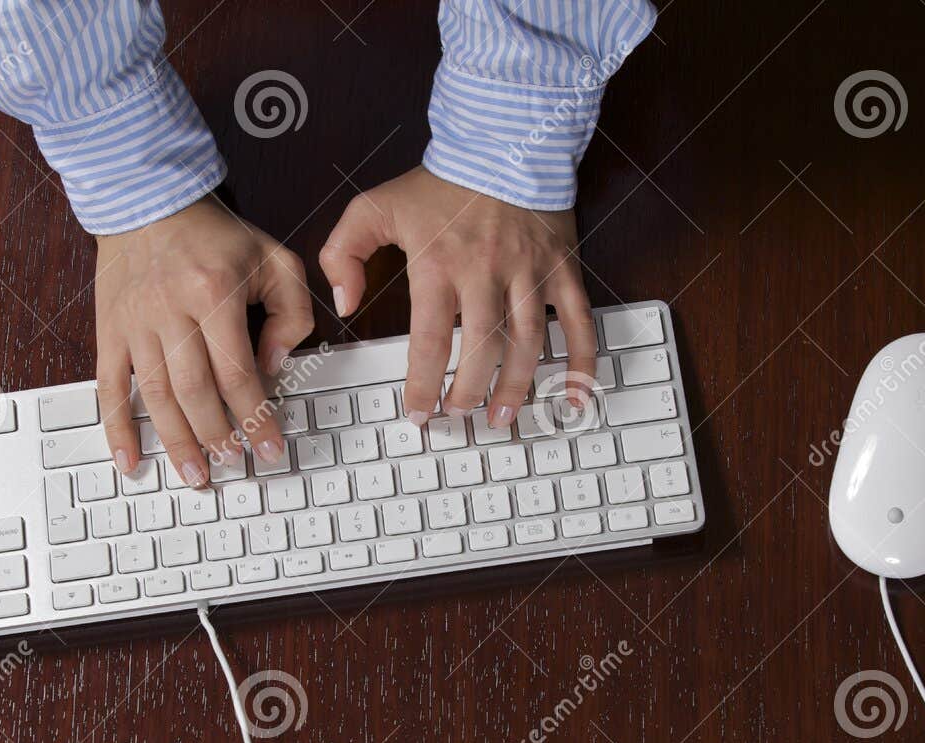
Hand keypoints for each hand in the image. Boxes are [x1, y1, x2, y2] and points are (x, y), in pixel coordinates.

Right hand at [95, 197, 312, 486]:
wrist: (145, 196)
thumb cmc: (214, 233)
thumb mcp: (274, 258)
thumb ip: (291, 313)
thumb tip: (272, 367)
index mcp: (214, 293)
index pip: (238, 374)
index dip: (255, 418)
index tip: (269, 448)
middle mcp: (170, 310)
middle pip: (196, 392)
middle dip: (217, 437)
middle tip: (233, 465)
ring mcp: (135, 322)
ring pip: (156, 396)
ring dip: (176, 442)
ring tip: (195, 474)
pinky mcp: (108, 328)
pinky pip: (109, 386)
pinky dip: (116, 427)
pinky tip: (129, 460)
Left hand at [319, 167, 597, 428]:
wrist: (504, 140)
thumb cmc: (440, 182)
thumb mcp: (375, 207)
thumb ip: (343, 253)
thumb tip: (345, 304)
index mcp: (440, 265)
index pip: (429, 341)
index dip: (423, 385)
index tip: (419, 413)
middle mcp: (487, 274)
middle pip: (481, 350)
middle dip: (468, 393)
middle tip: (458, 415)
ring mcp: (530, 274)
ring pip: (527, 344)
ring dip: (515, 388)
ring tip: (500, 419)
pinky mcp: (562, 270)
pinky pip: (579, 323)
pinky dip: (581, 364)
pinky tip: (576, 397)